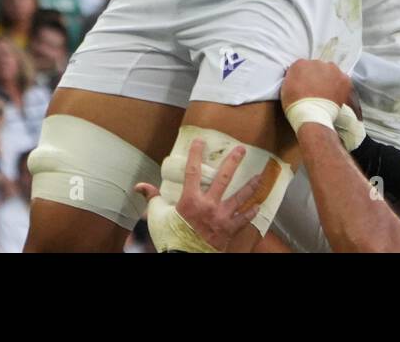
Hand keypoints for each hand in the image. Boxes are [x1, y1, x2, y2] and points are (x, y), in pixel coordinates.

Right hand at [135, 139, 260, 251]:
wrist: (183, 257)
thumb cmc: (170, 236)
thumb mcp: (157, 216)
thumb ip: (152, 197)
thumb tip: (139, 186)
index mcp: (190, 199)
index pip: (193, 171)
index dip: (196, 154)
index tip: (200, 141)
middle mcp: (208, 205)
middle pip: (224, 178)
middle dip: (233, 162)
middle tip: (242, 149)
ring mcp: (221, 217)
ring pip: (239, 197)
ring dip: (250, 186)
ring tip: (259, 176)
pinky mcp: (229, 230)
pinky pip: (243, 219)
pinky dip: (251, 212)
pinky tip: (258, 205)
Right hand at [280, 59, 352, 111]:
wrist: (311, 115)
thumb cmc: (296, 106)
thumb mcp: (286, 88)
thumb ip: (293, 77)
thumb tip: (299, 77)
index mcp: (300, 64)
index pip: (304, 66)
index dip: (306, 77)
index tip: (307, 85)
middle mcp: (317, 62)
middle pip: (319, 67)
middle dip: (318, 76)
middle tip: (317, 90)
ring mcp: (332, 69)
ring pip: (332, 72)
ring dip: (330, 79)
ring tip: (328, 94)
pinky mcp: (344, 78)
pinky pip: (343, 80)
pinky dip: (341, 86)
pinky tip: (336, 96)